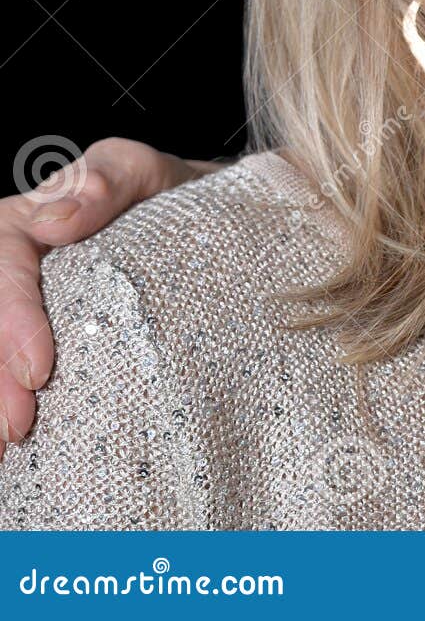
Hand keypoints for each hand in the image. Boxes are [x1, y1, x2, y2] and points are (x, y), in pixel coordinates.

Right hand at [0, 139, 217, 454]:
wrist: (203, 222)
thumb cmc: (170, 197)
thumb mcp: (148, 174)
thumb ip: (109, 180)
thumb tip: (56, 221)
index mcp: (28, 221)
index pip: (2, 261)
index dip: (10, 318)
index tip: (39, 371)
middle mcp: (18, 264)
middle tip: (17, 429)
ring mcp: (27, 303)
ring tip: (10, 448)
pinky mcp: (40, 336)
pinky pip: (14, 364)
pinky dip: (8, 399)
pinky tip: (18, 451)